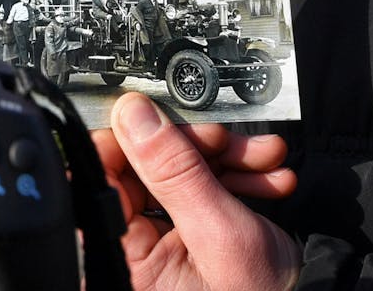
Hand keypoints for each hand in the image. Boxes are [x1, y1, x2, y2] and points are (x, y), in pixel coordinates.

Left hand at [92, 92, 301, 290]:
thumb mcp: (217, 230)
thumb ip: (175, 171)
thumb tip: (134, 115)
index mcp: (123, 256)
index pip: (103, 176)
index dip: (131, 138)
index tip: (163, 116)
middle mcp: (135, 251)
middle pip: (145, 169)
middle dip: (196, 146)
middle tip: (228, 138)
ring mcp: (164, 244)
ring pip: (179, 175)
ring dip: (228, 159)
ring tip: (266, 159)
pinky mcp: (191, 238)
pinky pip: (200, 194)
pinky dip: (236, 180)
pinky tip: (269, 179)